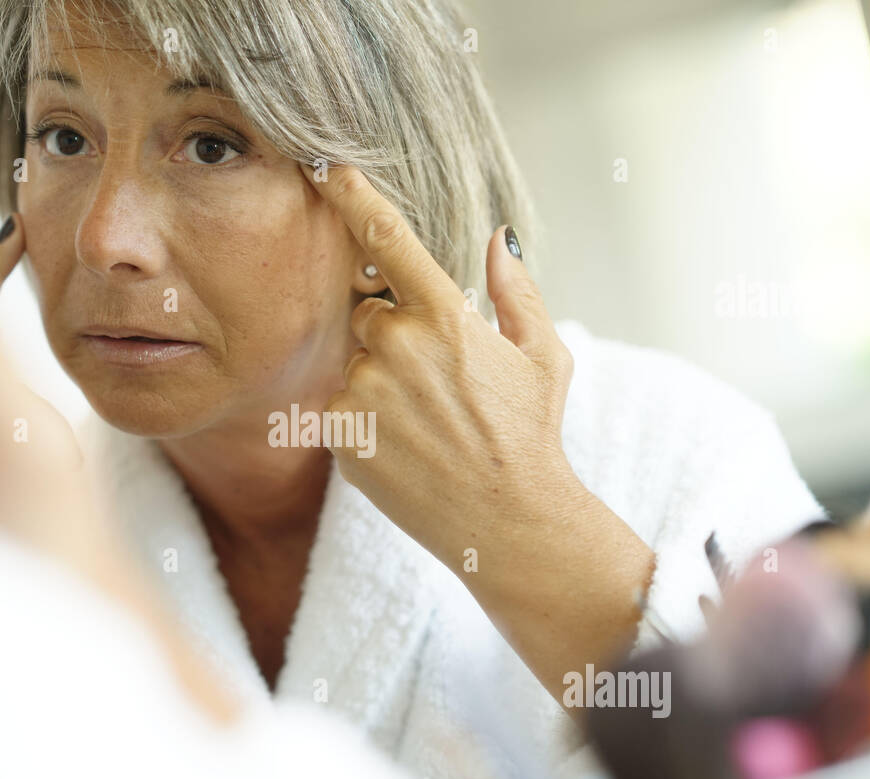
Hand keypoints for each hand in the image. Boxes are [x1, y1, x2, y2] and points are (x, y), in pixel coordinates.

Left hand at [305, 165, 655, 699]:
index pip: (387, 238)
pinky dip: (364, 420)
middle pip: (366, 312)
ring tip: (425, 422)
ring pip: (354, 363)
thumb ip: (515, 290)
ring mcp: (363, 391)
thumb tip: (498, 238)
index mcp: (444, 316)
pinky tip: (405, 445)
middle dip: (391, 332)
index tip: (326, 167)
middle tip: (434, 380)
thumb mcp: (543, 355)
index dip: (352, 196)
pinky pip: (341, 407)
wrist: (506, 520)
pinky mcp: (340, 433)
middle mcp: (395, 346)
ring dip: (378, 380)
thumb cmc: (530, 434)